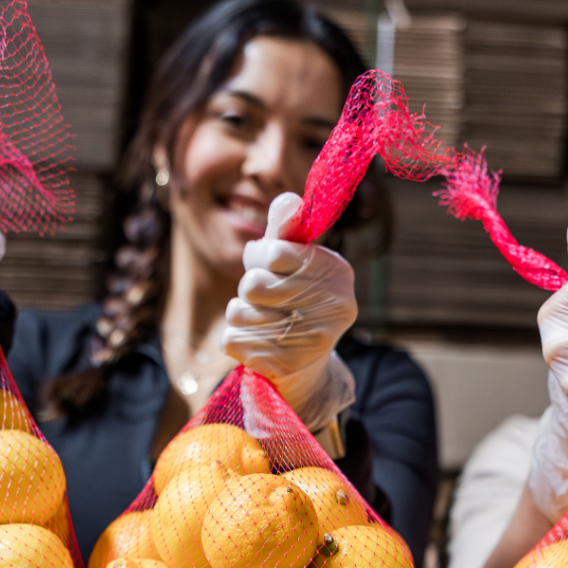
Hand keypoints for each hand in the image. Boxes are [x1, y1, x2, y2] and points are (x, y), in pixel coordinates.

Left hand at [222, 192, 357, 431]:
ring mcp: (310, 339)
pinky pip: (231, 339)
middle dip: (250, 288)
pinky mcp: (284, 366)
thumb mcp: (294, 262)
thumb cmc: (297, 301)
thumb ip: (286, 231)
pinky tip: (259, 344)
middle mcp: (332, 307)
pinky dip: (238, 340)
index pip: (272, 252)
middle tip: (266, 298)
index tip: (273, 267)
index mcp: (336, 272)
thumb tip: (288, 201)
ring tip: (263, 322)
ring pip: (238, 312)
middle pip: (252, 283)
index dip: (260, 258)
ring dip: (242, 315)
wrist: (309, 366)